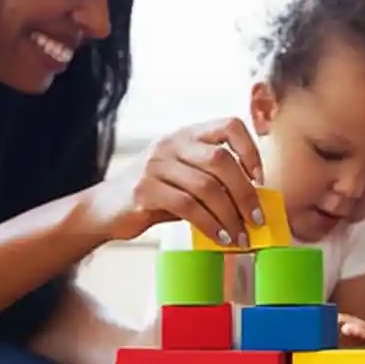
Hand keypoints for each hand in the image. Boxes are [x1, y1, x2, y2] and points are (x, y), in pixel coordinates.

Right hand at [79, 118, 264, 242]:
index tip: (260, 178)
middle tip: (257, 219)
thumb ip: (212, 181)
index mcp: (186, 135)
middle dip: (245, 194)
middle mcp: (171, 144)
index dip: (250, 150)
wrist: (104, 209)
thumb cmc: (153, 195)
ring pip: (207, 187)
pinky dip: (209, 225)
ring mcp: (155, 164)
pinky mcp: (144, 190)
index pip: (229, 125)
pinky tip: (219, 238)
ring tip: (240, 236)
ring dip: (230, 215)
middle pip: (222, 161)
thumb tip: (253, 201)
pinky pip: (188, 207)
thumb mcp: (183, 178)